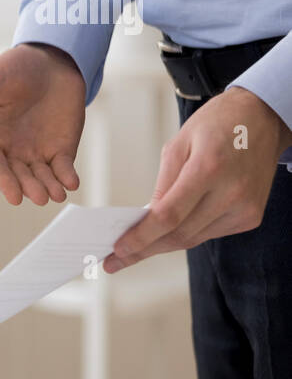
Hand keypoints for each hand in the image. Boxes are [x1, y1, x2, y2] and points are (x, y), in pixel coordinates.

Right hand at [0, 43, 86, 204]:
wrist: (51, 60)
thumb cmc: (14, 69)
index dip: (3, 180)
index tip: (13, 196)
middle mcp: (9, 150)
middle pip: (16, 176)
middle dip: (27, 187)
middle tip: (38, 196)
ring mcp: (34, 152)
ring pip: (39, 177)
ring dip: (47, 187)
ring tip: (56, 193)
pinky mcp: (59, 150)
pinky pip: (61, 168)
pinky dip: (66, 177)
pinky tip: (71, 182)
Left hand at [104, 87, 291, 272]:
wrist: (262, 118)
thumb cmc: (217, 124)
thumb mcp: (178, 144)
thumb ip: (162, 183)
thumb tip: (146, 218)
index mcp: (209, 169)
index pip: (168, 216)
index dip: (141, 237)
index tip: (118, 249)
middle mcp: (232, 193)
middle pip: (180, 234)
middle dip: (144, 249)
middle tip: (115, 260)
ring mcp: (245, 208)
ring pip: (194, 239)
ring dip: (162, 246)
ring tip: (133, 252)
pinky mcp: (251, 216)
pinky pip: (209, 233)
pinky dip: (186, 235)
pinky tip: (165, 236)